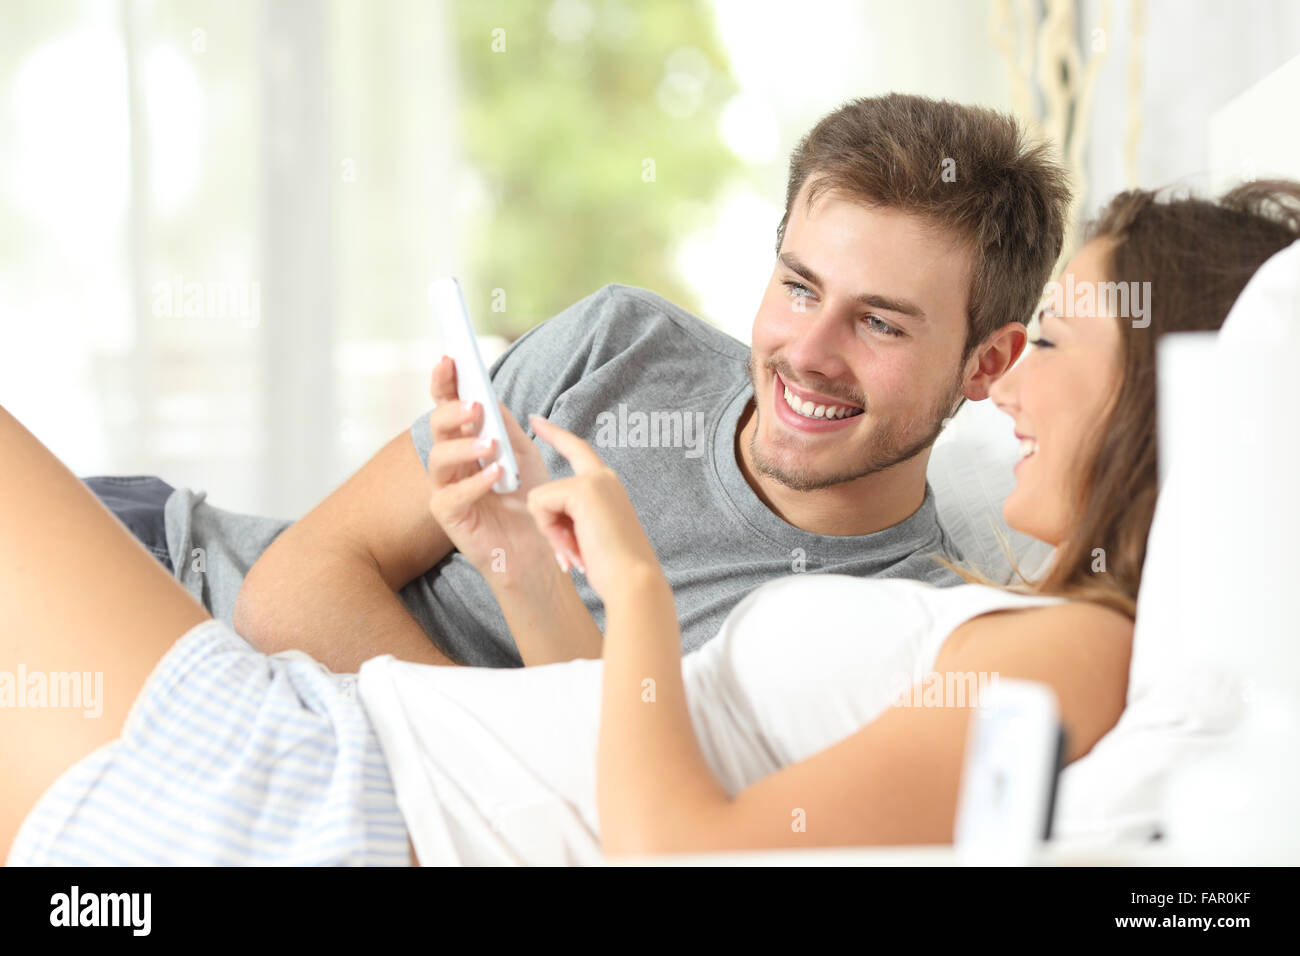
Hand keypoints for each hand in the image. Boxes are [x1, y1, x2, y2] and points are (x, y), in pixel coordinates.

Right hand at [424, 356, 552, 575]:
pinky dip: (473, 482)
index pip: (449, 405)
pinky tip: (494, 476)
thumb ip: (505, 425)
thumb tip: (488, 396)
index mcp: (467, 439)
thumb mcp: (524, 454)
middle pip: (437, 426)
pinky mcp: (448, 515)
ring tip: (490, 446)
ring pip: (438, 458)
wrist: (538, 544)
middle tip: (475, 408)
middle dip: (452, 412)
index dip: (445, 382)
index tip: (450, 359)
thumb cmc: (529, 497)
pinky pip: (451, 494)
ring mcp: (445, 487)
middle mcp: (451, 461)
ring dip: (463, 447)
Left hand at [525, 415, 664, 603]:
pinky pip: (542, 505)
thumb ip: (572, 514)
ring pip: (541, 500)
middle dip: (548, 528)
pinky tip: (575, 546)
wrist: (633, 580)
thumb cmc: (614, 567)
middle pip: (545, 490)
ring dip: (552, 532)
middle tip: (574, 552)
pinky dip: (552, 531)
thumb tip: (542, 507)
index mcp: (607, 485)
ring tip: (579, 550)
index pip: (576, 450)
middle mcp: (602, 476)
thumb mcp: (589, 532)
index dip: (554, 434)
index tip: (535, 419)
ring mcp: (593, 480)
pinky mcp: (582, 490)